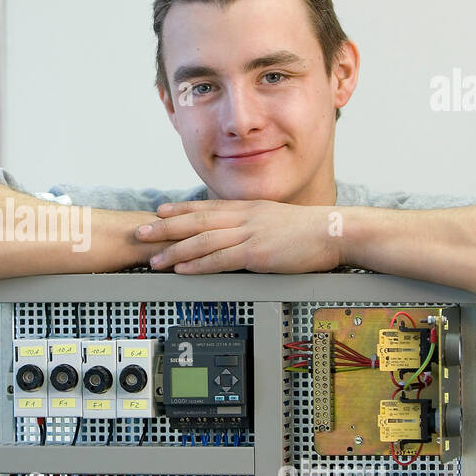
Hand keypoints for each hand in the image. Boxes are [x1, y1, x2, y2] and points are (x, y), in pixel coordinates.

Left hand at [134, 199, 344, 273]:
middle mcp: (243, 217)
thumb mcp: (276, 220)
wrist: (334, 231)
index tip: (159, 210)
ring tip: (153, 258)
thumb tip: (242, 231)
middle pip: (195, 221)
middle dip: (164, 227)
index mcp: (248, 208)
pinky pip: (220, 259)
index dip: (179, 209)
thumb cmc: (310, 230)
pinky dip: (197, 264)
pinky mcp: (256, 252)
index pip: (206, 206)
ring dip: (174, 250)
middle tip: (141, 232)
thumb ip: (255, 223)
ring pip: (202, 240)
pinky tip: (182, 270)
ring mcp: (248, 234)